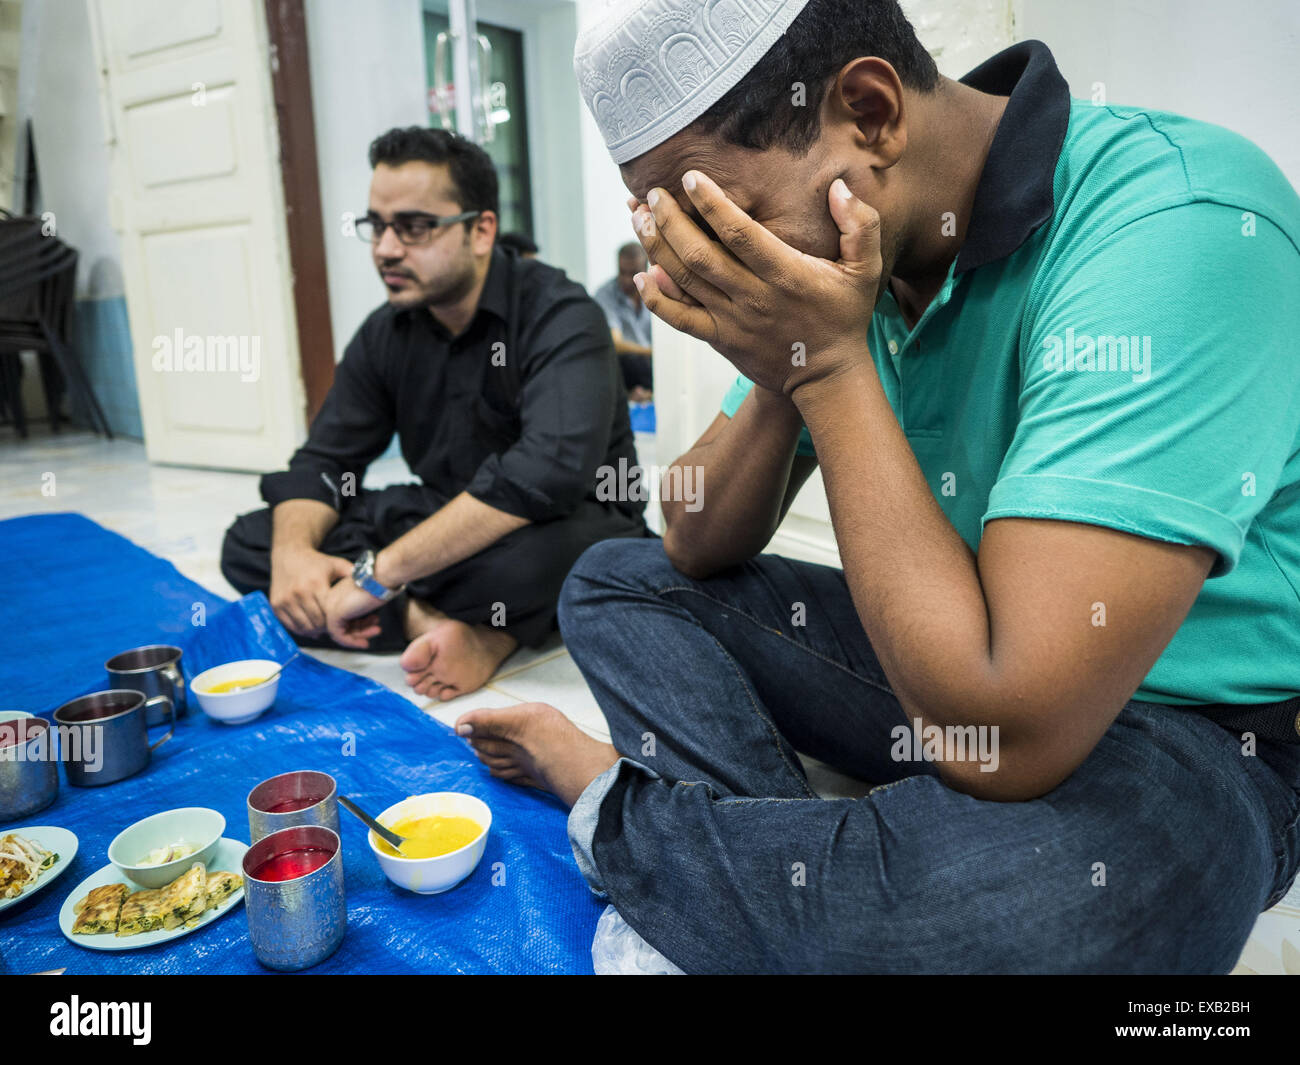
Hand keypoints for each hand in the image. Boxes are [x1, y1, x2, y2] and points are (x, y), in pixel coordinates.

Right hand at [269, 548, 353, 635]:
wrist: (289, 555)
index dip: (337, 621)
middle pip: (316, 623)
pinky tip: (310, 624)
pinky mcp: (276, 605)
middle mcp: (297, 593)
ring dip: (315, 630)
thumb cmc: (317, 562)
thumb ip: (354, 575)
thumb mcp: (338, 565)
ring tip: (323, 626)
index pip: (329, 614)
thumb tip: (373, 583)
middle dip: (327, 627)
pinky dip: (301, 628)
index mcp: (315, 584)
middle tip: (334, 626)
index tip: (343, 620)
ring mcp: (284, 600)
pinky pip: (290, 625)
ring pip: (304, 627)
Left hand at [323, 578, 384, 649]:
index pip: (344, 614)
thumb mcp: (368, 595)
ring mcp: (330, 607)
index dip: (360, 623)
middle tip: (376, 630)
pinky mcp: (333, 615)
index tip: (374, 623)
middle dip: (361, 630)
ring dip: (359, 636)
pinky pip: (339, 635)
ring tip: (376, 632)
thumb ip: (362, 606)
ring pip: (340, 630)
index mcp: (339, 592)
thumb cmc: (379, 581)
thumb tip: (367, 619)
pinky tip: (365, 642)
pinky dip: (352, 641)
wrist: (380, 577)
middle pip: (342, 623)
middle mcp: (331, 599)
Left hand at [631, 171, 881, 396]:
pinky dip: (655, 299)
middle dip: (670, 221)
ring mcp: (732, 321)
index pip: (740, 234)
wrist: (826, 376)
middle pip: (700, 255)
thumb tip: (839, 188)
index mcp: (786, 274)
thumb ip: (860, 225)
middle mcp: (754, 297)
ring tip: (637, 219)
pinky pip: (680, 319)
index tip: (691, 177)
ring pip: (684, 281)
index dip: (712, 204)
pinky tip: (639, 276)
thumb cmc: (844, 316)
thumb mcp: (867, 269)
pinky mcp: (720, 339)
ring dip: (656, 249)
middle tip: (652, 193)